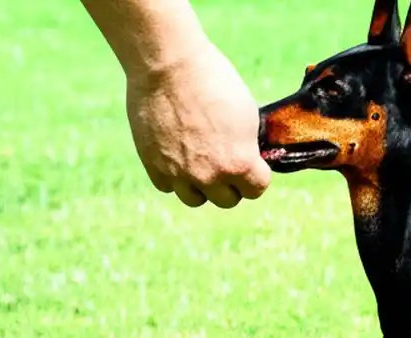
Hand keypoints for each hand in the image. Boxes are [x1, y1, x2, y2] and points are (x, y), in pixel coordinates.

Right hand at [125, 42, 270, 207]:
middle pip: (227, 200)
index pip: (257, 189)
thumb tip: (249, 158)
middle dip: (230, 184)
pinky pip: (167, 186)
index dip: (256, 175)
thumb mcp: (247, 115)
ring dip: (201, 187)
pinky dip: (173, 176)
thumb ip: (247, 146)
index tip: (251, 163)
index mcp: (239, 164)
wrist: (169, 65)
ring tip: (199, 164)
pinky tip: (176, 156)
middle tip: (225, 163)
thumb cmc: (213, 82)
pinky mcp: (154, 166)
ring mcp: (179, 175)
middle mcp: (210, 177)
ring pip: (196, 199)